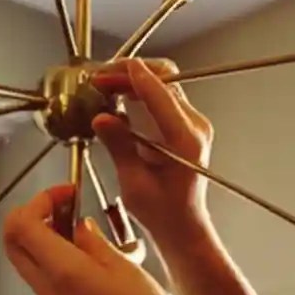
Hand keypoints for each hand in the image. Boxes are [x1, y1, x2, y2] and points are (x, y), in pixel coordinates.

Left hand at [2, 184, 190, 294]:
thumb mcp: (127, 270)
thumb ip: (95, 243)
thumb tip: (78, 227)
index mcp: (63, 274)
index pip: (21, 224)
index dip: (39, 200)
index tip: (67, 193)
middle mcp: (48, 294)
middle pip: (14, 243)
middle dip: (35, 216)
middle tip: (68, 207)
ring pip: (30, 263)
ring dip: (49, 239)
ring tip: (88, 234)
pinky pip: (47, 283)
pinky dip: (60, 262)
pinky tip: (94, 263)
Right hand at [91, 59, 213, 246]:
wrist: (182, 224)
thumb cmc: (163, 212)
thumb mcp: (134, 183)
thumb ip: (119, 147)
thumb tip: (102, 118)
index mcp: (185, 140)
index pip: (160, 95)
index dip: (133, 77)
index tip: (109, 71)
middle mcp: (194, 126)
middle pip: (164, 79)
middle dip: (130, 73)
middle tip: (100, 78)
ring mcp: (192, 123)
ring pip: (164, 83)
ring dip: (133, 80)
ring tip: (104, 85)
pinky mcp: (185, 124)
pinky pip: (162, 96)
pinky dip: (139, 90)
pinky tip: (118, 96)